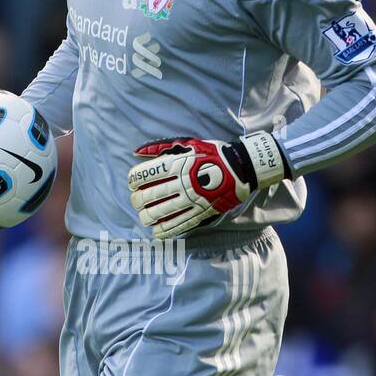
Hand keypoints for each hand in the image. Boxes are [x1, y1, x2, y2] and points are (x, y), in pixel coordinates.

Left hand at [128, 132, 286, 238]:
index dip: (133, 181)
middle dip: (137, 201)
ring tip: (145, 216)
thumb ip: (160, 147)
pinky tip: (156, 231)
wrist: (241, 168)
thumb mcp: (188, 144)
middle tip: (137, 201)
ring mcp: (191, 200)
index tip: (134, 184)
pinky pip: (177, 225)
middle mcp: (181, 183)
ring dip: (146, 217)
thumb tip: (136, 151)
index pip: (144, 175)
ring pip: (158, 214)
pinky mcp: (200, 213)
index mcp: (177, 164)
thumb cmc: (212, 154)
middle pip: (147, 197)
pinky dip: (163, 230)